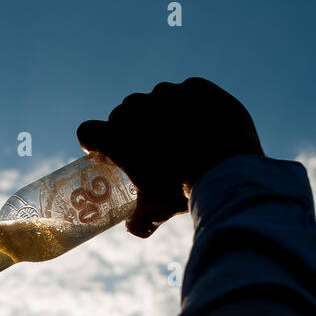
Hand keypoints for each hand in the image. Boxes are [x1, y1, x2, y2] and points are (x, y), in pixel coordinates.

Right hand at [76, 78, 263, 237]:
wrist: (228, 165)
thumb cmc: (183, 189)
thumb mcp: (158, 210)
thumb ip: (139, 222)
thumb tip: (134, 228)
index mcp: (118, 136)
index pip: (87, 131)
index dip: (94, 141)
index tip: (104, 151)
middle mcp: (137, 108)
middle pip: (123, 114)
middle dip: (130, 130)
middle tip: (147, 151)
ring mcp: (167, 94)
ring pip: (155, 101)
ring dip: (160, 116)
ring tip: (180, 139)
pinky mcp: (196, 87)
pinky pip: (187, 94)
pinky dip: (191, 107)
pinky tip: (203, 126)